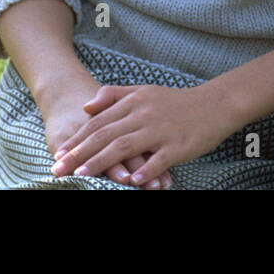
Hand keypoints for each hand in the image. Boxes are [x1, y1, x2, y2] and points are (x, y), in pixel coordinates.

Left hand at [50, 83, 239, 186]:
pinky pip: (158, 159)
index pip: (98, 122)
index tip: (58, 154)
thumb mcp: (144, 91)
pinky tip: (131, 182)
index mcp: (134, 102)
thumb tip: (86, 107)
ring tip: (82, 175)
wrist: (215, 104)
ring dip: (101, 162)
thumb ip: (114, 95)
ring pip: (125, 147)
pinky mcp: (177, 145)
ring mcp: (160, 130)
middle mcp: (144, 115)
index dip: (76, 139)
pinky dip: (144, 171)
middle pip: (105, 135)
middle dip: (79, 154)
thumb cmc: (177, 102)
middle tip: (58, 169)